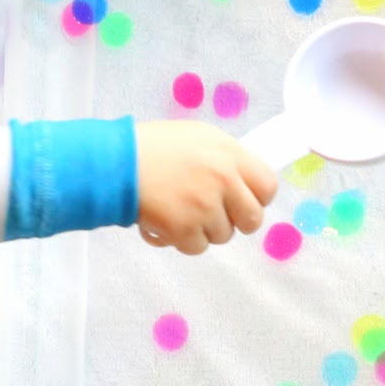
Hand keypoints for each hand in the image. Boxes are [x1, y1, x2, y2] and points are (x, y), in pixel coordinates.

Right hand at [137, 121, 276, 253]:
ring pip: (223, 235)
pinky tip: (167, 221)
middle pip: (252, 219)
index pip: (268, 186)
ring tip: (181, 210)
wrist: (116, 163)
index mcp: (229, 154)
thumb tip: (247, 182)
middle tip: (216, 214)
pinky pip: (198, 247)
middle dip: (237, 221)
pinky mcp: (185, 229)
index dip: (258, 197)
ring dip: (205, 229)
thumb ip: (227, 159)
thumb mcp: (199, 138)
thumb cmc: (155, 148)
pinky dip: (182, 239)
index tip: (244, 200)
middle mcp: (223, 180)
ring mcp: (205, 207)